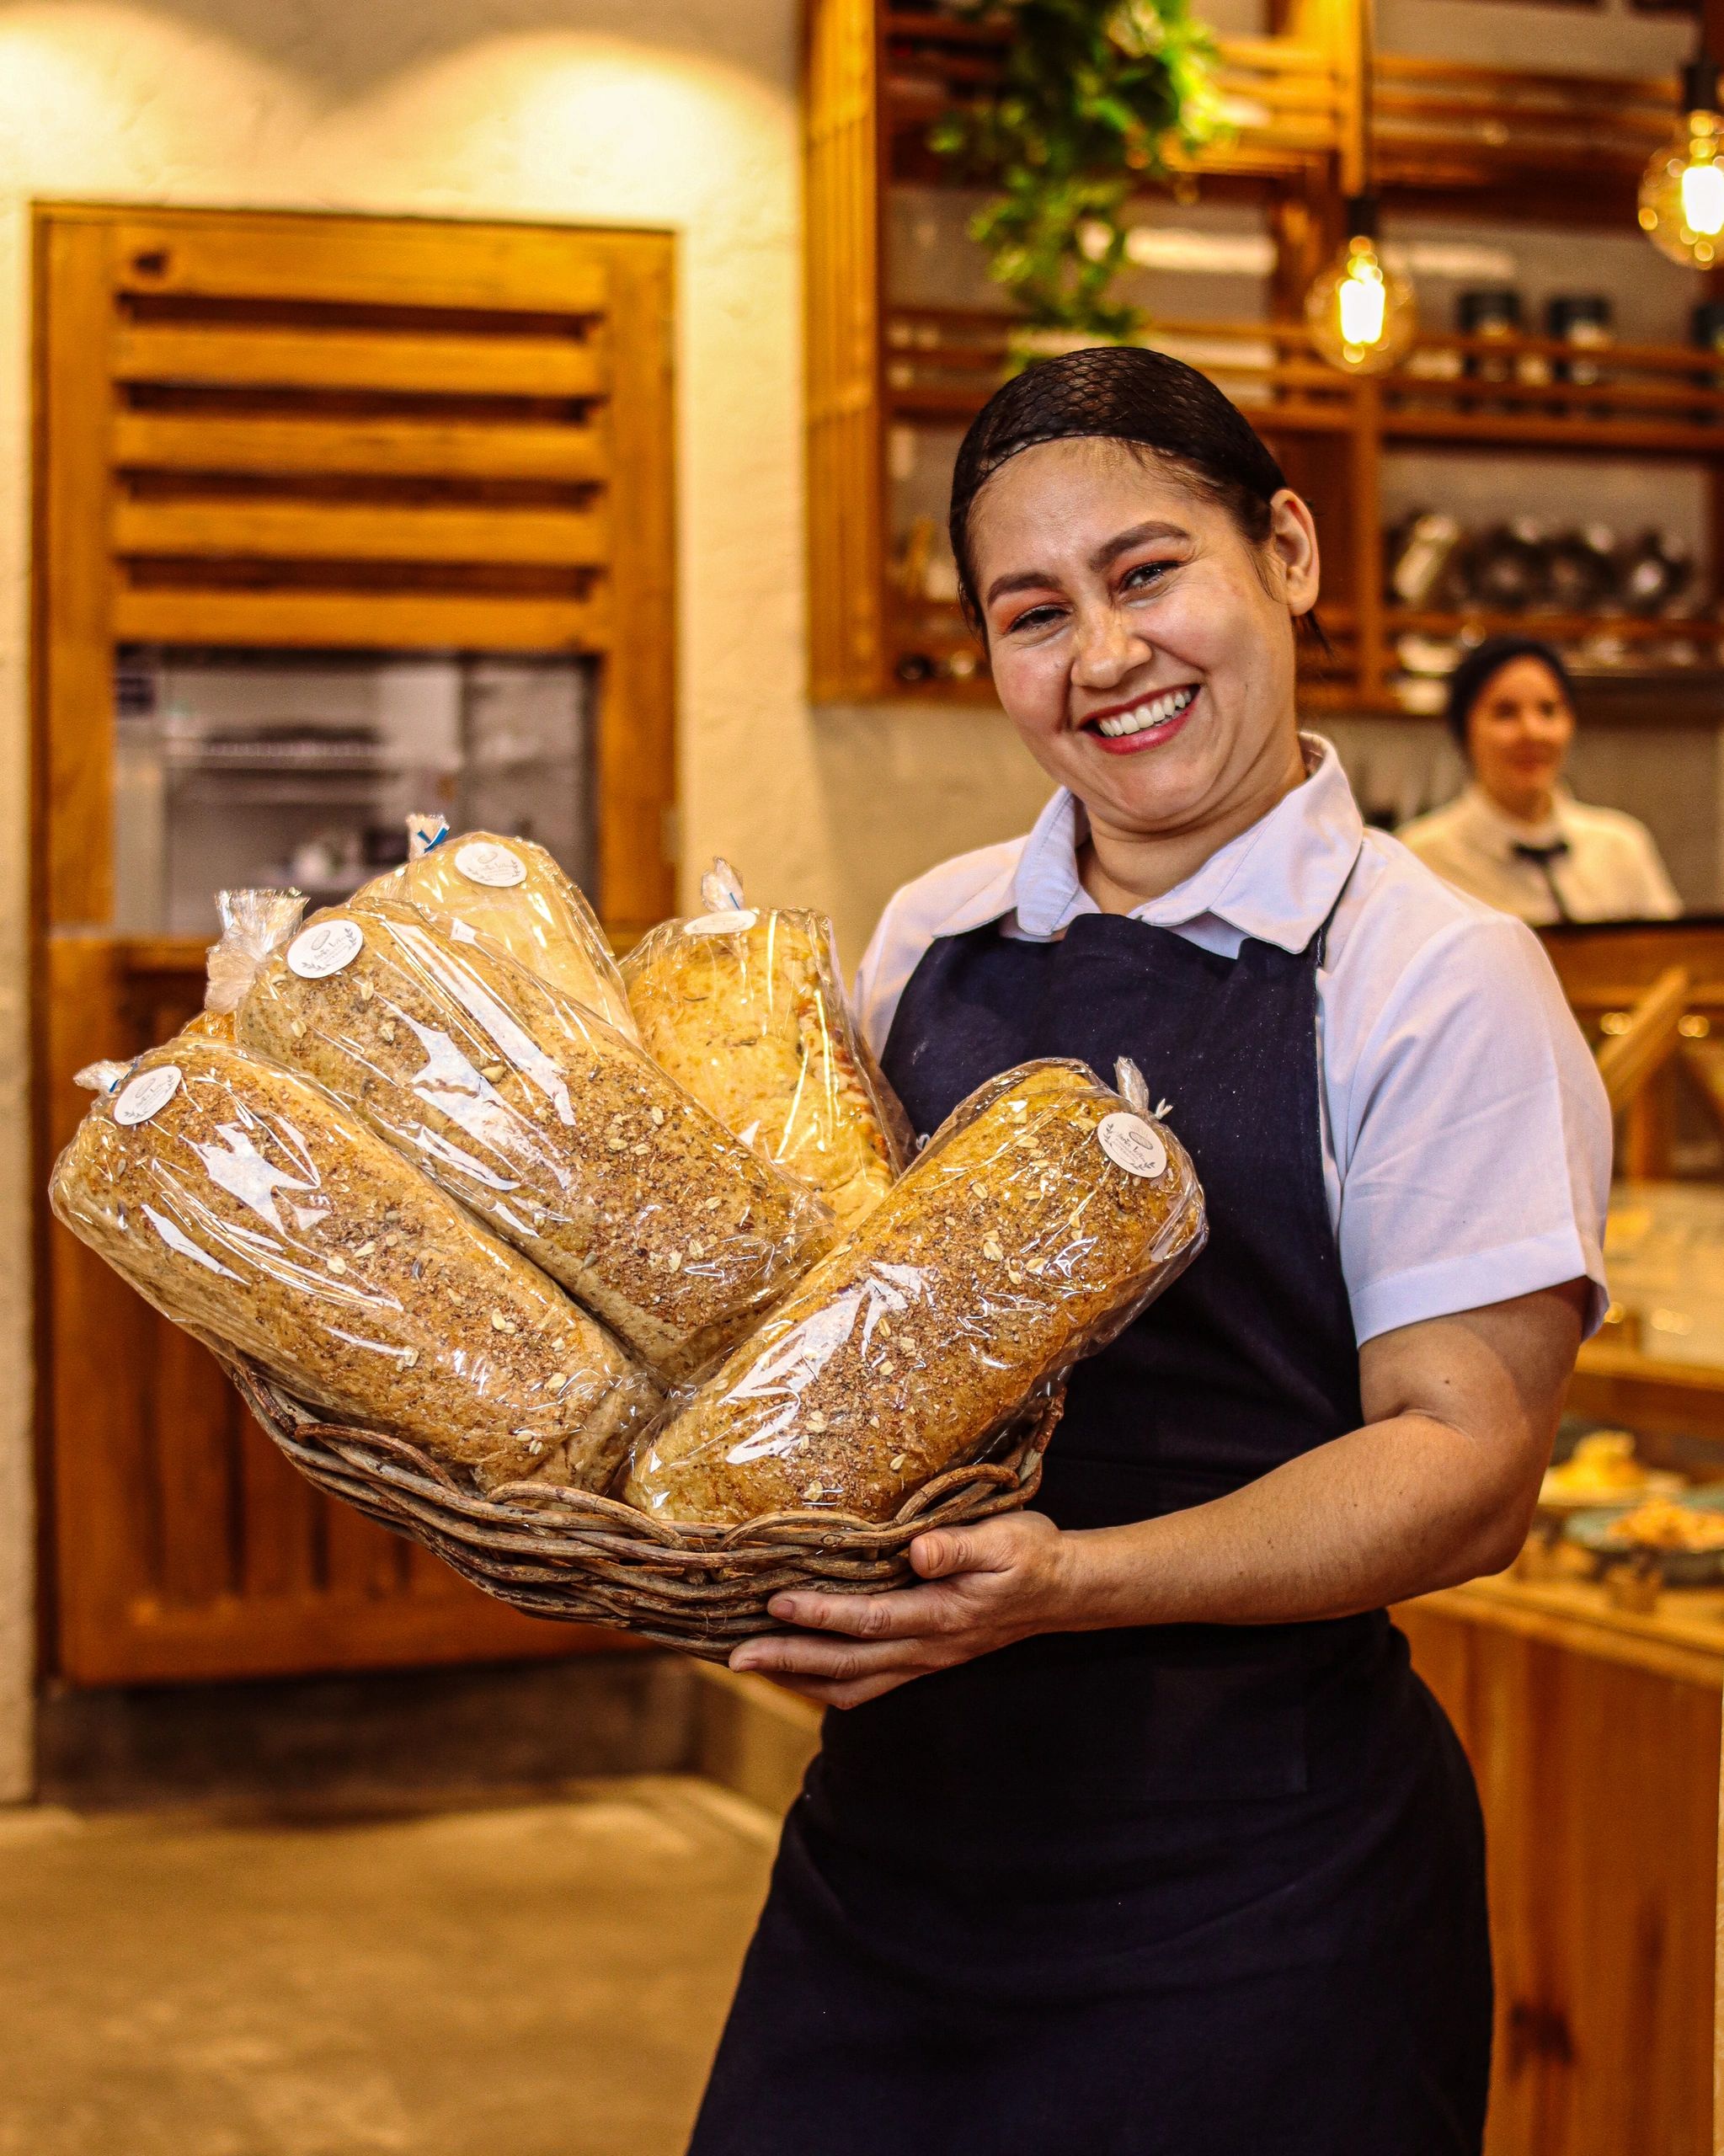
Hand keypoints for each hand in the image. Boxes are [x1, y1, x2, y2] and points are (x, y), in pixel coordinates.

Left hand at [728, 1509, 1076, 1708]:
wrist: (1062, 1591)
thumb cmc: (1031, 1556)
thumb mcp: (1005, 1539)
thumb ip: (960, 1547)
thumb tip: (918, 1550)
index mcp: (942, 1616)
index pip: (870, 1620)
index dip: (821, 1614)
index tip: (777, 1602)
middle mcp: (926, 1648)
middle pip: (847, 1665)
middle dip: (789, 1662)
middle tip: (735, 1656)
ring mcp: (923, 1660)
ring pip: (852, 1683)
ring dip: (799, 1679)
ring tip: (751, 1665)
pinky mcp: (921, 1658)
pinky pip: (865, 1682)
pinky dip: (824, 1680)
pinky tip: (797, 1668)